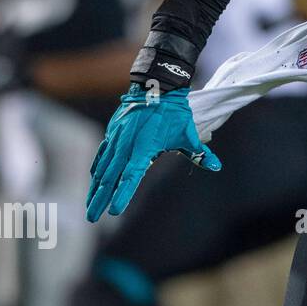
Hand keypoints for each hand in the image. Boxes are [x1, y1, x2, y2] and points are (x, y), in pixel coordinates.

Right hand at [86, 84, 219, 221]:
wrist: (157, 87)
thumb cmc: (174, 113)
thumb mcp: (188, 134)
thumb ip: (199, 153)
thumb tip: (216, 165)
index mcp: (144, 148)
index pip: (132, 176)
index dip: (123, 194)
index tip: (115, 211)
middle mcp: (126, 145)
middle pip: (110, 177)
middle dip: (100, 199)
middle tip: (92, 218)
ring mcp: (116, 139)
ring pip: (102, 168)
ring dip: (95, 188)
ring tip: (90, 206)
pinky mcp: (112, 133)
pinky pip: (101, 155)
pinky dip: (97, 169)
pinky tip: (94, 182)